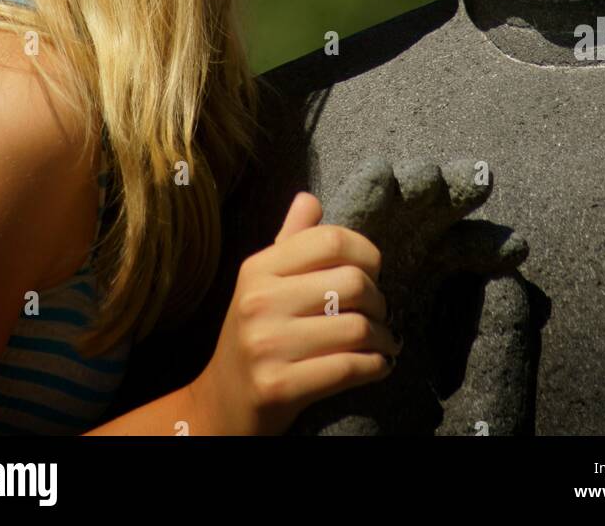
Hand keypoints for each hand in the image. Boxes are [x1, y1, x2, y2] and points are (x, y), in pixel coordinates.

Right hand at [188, 191, 401, 434]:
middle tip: (380, 313)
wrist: (221, 405)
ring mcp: (267, 345)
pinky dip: (375, 366)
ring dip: (384, 338)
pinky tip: (377, 365)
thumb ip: (289, 241)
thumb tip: (310, 199)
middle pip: (352, 281)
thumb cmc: (253, 336)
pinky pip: (349, 367)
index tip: (372, 272)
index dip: (366, 253)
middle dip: (379, 300)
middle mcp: (259, 301)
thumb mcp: (261, 283)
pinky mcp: (279, 386)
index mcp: (258, 268)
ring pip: (357, 327)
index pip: (330, 240)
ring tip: (383, 342)